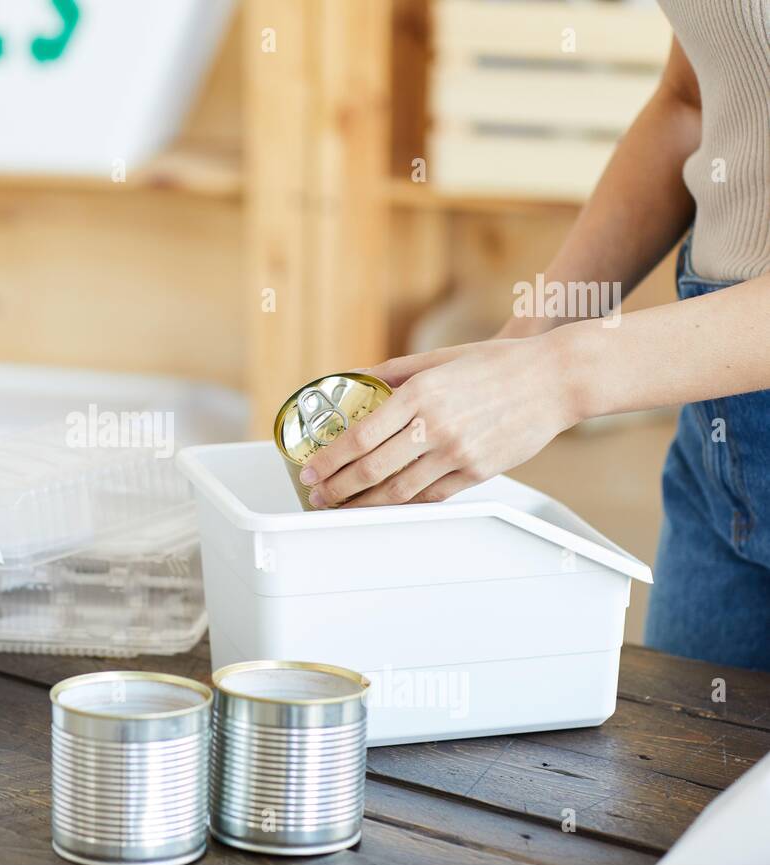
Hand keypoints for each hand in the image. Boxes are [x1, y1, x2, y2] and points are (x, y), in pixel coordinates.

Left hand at [299, 331, 582, 507]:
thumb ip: (394, 371)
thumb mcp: (439, 357)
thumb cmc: (497, 363)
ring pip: (399, 491)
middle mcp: (435, 426)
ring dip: (365, 503)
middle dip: (337, 488)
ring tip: (344, 507)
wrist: (554, 379)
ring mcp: (458, 452)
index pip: (360, 436)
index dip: (329, 460)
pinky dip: (405, 504)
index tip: (310, 470)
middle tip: (319, 495)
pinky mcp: (479, 471)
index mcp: (419, 394)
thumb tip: (358, 378)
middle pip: (372, 469)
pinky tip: (387, 505)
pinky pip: (432, 496)